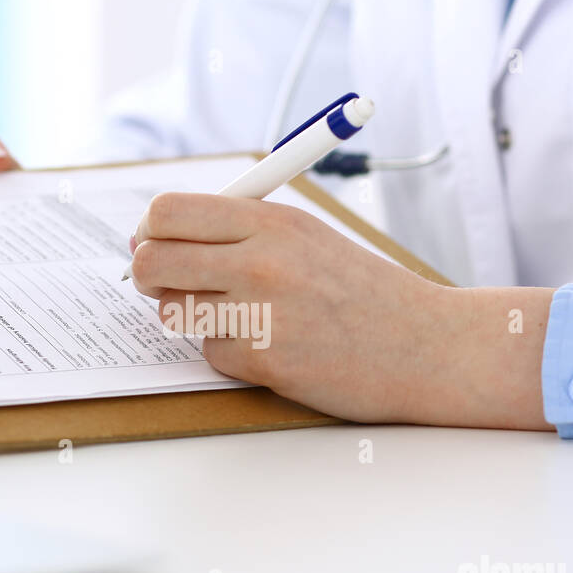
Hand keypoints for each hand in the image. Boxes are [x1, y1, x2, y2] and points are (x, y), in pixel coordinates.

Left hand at [129, 193, 554, 428]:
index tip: (153, 245)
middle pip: (152, 261)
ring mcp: (261, 312)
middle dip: (147, 278)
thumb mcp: (308, 237)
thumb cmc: (364, 292)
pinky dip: (230, 356)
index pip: (169, 212)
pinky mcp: (265, 360)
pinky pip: (209, 354)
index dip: (148, 231)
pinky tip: (271, 348)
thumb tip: (159, 236)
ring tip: (234, 318)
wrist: (425, 345)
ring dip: (191, 318)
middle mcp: (261, 260)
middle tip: (166, 286)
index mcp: (271, 220)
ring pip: (174, 312)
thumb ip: (241, 231)